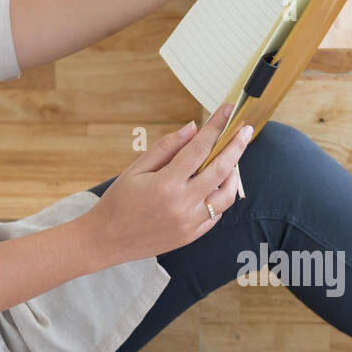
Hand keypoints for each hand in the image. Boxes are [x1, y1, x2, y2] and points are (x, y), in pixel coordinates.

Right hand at [84, 105, 250, 263]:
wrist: (106, 240)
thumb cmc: (118, 201)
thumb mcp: (136, 169)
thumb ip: (167, 147)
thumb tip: (193, 128)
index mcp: (166, 184)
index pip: (199, 148)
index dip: (216, 126)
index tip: (227, 110)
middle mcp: (182, 204)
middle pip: (221, 170)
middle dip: (236, 146)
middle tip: (245, 131)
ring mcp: (189, 223)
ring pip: (227, 196)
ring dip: (234, 175)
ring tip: (232, 161)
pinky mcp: (192, 236)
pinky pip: (217, 214)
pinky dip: (221, 197)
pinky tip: (217, 185)